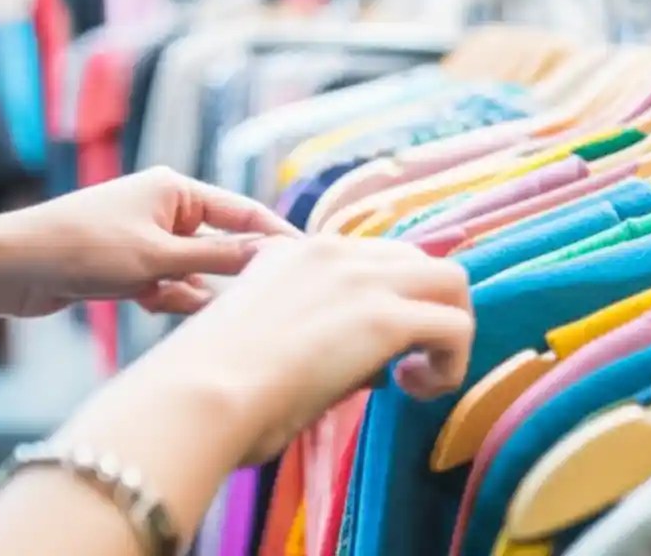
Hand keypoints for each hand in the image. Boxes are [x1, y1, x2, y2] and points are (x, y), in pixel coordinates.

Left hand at [0, 167, 300, 316]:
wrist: (13, 269)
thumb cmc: (85, 249)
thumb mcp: (160, 258)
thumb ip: (220, 259)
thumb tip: (275, 254)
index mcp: (177, 190)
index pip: (244, 212)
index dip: (277, 237)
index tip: (309, 262)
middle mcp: (167, 209)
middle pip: (222, 245)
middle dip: (229, 273)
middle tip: (261, 301)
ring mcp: (149, 239)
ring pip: (195, 271)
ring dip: (190, 291)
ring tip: (180, 302)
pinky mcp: (131, 266)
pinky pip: (169, 284)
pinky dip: (166, 298)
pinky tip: (147, 303)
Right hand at [142, 235, 473, 462]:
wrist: (194, 398)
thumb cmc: (209, 392)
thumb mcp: (265, 345)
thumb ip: (320, 340)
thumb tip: (376, 369)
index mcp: (296, 253)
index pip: (375, 258)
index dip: (391, 302)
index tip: (377, 351)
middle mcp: (333, 252)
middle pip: (421, 262)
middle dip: (428, 310)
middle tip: (408, 365)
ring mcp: (361, 278)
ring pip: (452, 282)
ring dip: (449, 331)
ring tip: (421, 379)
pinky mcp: (385, 316)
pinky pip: (457, 327)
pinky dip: (453, 362)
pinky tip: (420, 390)